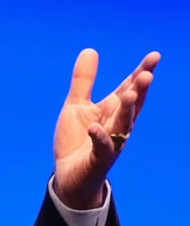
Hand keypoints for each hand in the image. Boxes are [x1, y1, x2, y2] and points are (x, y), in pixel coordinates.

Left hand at [53, 48, 160, 208]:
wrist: (70, 175)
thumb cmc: (76, 140)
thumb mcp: (76, 105)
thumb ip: (84, 80)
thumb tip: (90, 50)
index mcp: (112, 110)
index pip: (129, 88)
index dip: (140, 73)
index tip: (155, 56)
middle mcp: (116, 125)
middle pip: (131, 105)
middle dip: (140, 90)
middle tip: (147, 73)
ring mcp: (110, 143)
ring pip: (122, 125)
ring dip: (127, 110)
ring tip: (132, 93)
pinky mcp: (97, 160)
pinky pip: (101, 148)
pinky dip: (99, 137)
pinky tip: (96, 128)